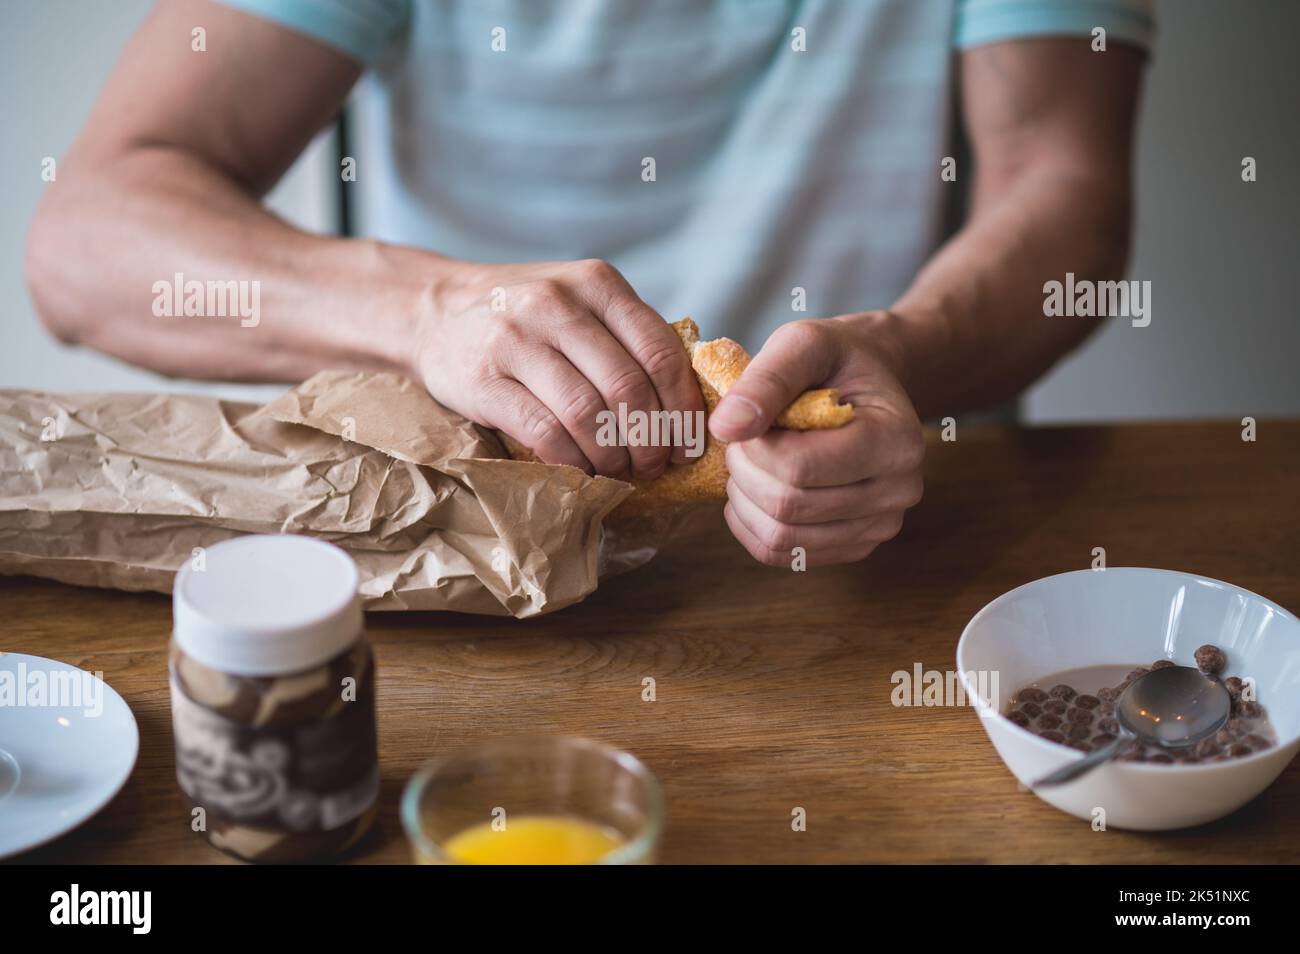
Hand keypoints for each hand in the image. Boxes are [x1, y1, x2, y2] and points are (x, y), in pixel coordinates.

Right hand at [412, 258, 702, 479]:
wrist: (434, 311)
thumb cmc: (524, 316)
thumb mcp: (579, 302)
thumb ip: (627, 335)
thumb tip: (688, 401)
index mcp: (596, 284)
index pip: (660, 351)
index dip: (682, 406)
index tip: (689, 441)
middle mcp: (558, 304)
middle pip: (627, 387)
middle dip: (650, 439)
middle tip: (654, 464)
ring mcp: (517, 340)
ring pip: (587, 414)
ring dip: (612, 456)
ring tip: (619, 470)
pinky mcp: (484, 379)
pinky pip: (544, 432)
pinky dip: (571, 460)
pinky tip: (581, 469)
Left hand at [709, 314, 924, 566]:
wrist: (867, 381)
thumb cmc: (835, 360)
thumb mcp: (803, 343)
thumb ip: (766, 380)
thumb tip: (725, 428)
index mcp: (896, 439)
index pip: (800, 468)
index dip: (754, 448)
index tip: (747, 420)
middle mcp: (898, 490)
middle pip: (789, 508)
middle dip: (745, 473)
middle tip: (741, 442)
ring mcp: (880, 525)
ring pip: (782, 539)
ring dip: (745, 502)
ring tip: (748, 464)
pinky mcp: (855, 544)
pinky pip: (785, 555)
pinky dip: (752, 527)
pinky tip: (751, 491)